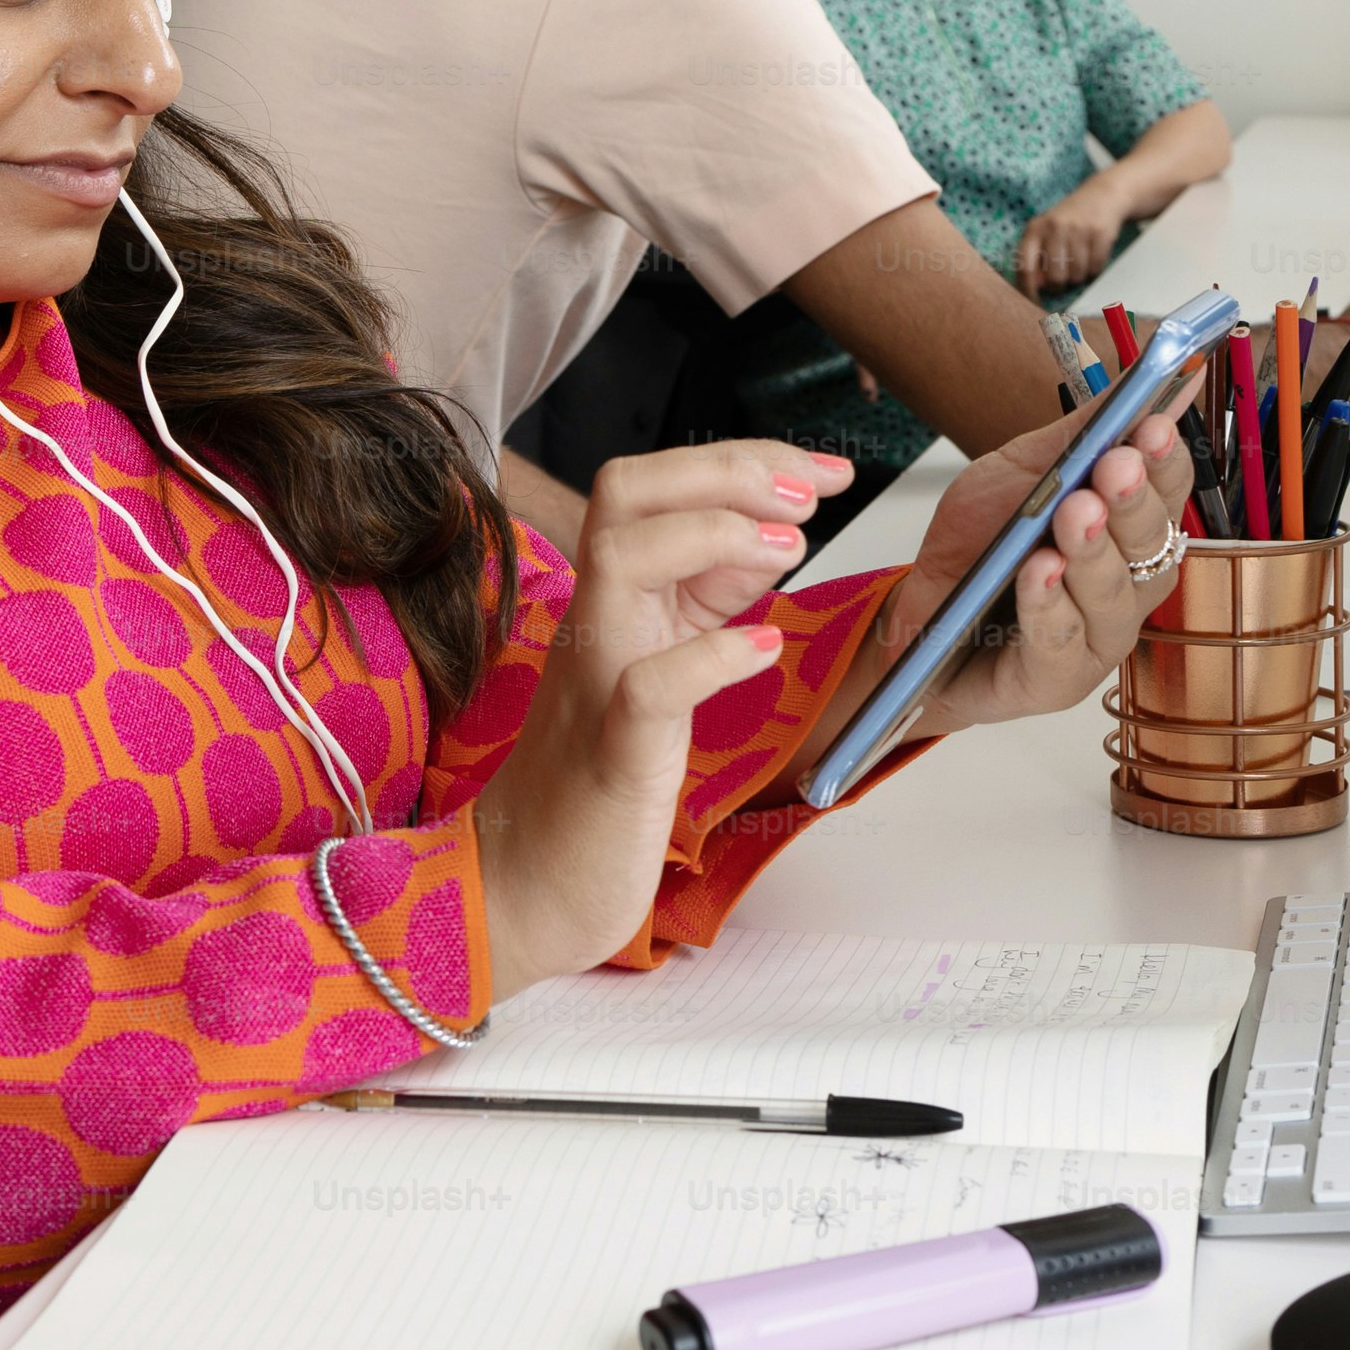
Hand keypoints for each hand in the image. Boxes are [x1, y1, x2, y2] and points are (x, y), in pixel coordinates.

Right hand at [471, 441, 853, 1001]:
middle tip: (811, 493)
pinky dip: (713, 656)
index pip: (652, 486)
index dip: (743, 460)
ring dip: (715, 534)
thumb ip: (702, 601)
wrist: (524, 889)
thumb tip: (763, 539)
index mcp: (610, 602)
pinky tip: (764, 652)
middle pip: (627, 490)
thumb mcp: (660, 664)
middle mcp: (593, 624)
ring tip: (790, 550)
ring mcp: (595, 683)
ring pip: (623, 557)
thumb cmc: (595, 786)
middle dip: (728, 469)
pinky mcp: (612, 754)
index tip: (826, 471)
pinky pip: (651, 686)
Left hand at [812, 382, 1199, 764]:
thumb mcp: (1021, 472)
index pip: (1168, 497)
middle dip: (1132, 504)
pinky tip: (1040, 570)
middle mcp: (1128, 591)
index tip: (1151, 426)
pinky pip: (1062, 645)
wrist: (914, 617)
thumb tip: (1170, 376)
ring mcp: (1096, 642)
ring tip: (1074, 513)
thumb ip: (1088, 432)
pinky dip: (1051, 605)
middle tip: (1115, 467)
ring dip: (1094, 553)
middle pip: (1152, 549)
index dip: (1165, 463)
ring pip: (1115, 599)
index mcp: (1130, 536)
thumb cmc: (977, 548)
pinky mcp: (1054, 683)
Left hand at [1015, 178, 1132, 296]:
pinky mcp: (1101, 233)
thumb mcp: (1045, 233)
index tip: (1034, 303)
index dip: (1028, 291)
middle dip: (1059, 286)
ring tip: (1078, 265)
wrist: (1102, 195)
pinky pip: (1096, 268)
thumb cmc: (1067, 222)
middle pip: (1055, 278)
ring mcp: (1079, 229)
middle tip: (1063, 280)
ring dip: (1078, 278)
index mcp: (1034, 229)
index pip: (1025, 268)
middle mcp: (1055, 227)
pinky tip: (1092, 259)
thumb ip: (1035, 259)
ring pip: (1077, 275)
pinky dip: (1094, 271)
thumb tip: (1036, 288)